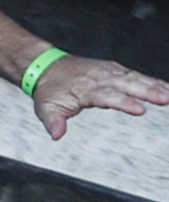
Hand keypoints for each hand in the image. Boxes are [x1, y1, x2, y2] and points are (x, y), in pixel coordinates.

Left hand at [33, 55, 168, 139]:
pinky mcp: (114, 69)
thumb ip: (53, 122)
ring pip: (134, 78)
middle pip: (127, 85)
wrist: (48, 67)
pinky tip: (164, 87)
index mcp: (86, 89)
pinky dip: (150, 80)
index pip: (108, 96)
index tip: (139, 110)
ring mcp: (108, 72)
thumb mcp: (45, 109)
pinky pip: (135, 75)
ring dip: (154, 85)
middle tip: (165, 99)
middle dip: (147, 92)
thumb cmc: (50, 90)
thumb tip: (57, 134)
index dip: (124, 103)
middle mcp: (100, 77)